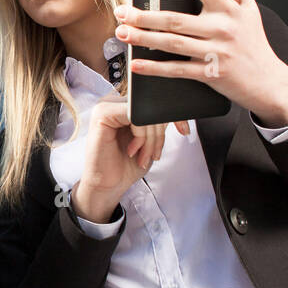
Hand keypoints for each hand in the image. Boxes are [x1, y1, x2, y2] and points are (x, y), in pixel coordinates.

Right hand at [72, 95, 189, 221]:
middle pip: (151, 105)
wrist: (106, 186)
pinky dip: (140, 136)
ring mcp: (106, 106)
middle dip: (160, 133)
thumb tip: (176, 107)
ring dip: (151, 138)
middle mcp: (113, 102)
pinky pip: (134, 116)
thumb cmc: (126, 166)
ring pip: (144, 111)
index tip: (184, 131)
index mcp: (124, 106)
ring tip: (143, 157)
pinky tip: (132, 151)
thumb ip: (159, 121)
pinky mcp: (102, 114)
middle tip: (154, 154)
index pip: (154, 101)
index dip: (174, 115)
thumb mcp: (151, 140)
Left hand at [113, 0, 287, 124]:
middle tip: (121, 11)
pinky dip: (154, 68)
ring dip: (143, 39)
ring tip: (122, 33)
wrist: (268, 82)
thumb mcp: (252, 11)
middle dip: (144, 15)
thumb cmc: (255, 44)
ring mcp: (214, 52)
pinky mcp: (209, 74)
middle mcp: (221, 29)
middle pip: (175, 19)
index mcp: (229, 9)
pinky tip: (136, 64)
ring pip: (172, 44)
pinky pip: (177, 70)